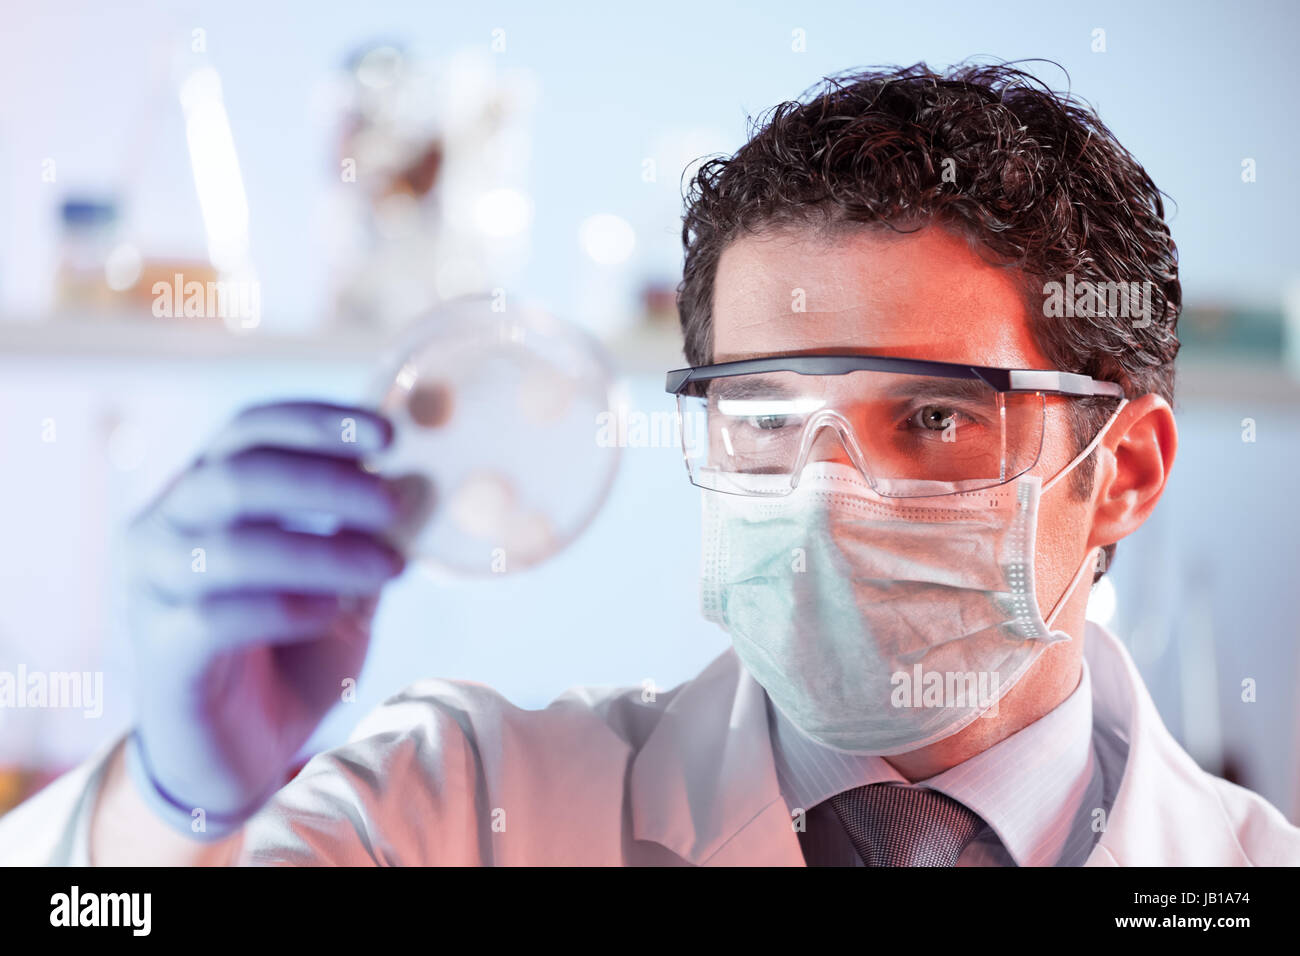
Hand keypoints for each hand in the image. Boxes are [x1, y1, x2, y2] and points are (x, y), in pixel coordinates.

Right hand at [122, 401, 428, 836]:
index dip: (315, 421)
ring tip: (389, 566)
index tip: (388, 434)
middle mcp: (164, 529)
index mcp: (202, 493)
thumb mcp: (340, 584)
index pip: (248, 430)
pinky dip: (286, 607)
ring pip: (232, 546)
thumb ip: (364, 537)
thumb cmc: (290, 653)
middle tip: (393, 501)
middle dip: (325, 481)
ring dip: (322, 551)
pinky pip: (218, 616)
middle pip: (236, 476)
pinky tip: (333, 613)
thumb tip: (417, 484)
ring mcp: (153, 589)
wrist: (239, 753)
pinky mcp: (162, 652)